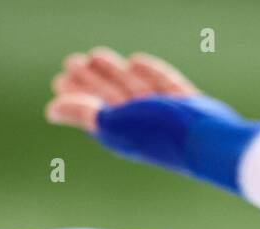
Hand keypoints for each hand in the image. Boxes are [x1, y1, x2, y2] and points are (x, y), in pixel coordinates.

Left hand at [45, 47, 198, 132]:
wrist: (208, 141)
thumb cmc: (160, 133)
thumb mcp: (115, 122)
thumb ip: (84, 113)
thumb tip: (52, 110)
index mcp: (123, 132)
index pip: (94, 109)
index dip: (76, 93)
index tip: (61, 79)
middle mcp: (142, 124)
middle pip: (112, 98)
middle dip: (93, 80)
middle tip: (72, 62)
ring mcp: (166, 114)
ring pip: (136, 88)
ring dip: (115, 72)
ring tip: (96, 56)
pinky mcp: (187, 105)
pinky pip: (166, 85)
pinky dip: (152, 72)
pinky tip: (139, 60)